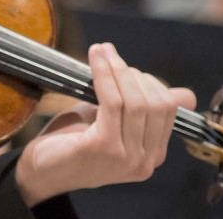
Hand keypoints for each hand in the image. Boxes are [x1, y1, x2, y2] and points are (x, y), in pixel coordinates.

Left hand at [15, 43, 195, 205]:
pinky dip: (104, 74)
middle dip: (134, 73)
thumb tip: (180, 92)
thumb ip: (136, 107)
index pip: (170, 109)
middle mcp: (146, 160)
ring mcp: (127, 156)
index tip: (129, 68)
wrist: (42, 171)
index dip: (153, 81)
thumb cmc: (73, 143)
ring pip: (135, 101)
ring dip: (118, 69)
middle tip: (111, 58)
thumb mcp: (112, 123)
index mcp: (153, 155)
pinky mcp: (105, 147)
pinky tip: (95, 58)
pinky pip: (111, 101)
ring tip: (102, 52)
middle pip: (155, 103)